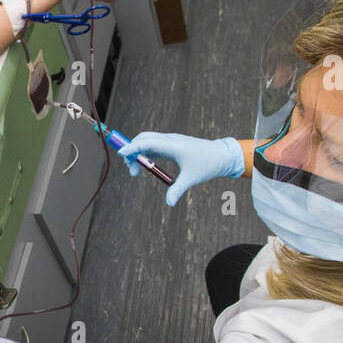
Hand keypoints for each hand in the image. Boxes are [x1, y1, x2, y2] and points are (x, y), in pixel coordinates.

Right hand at [117, 133, 244, 206]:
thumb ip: (177, 190)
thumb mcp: (191, 178)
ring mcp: (171, 141)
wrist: (221, 155)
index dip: (132, 147)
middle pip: (143, 138)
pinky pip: (154, 146)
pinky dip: (145, 154)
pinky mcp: (172, 145)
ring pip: (148, 142)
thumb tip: (169, 203)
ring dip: (138, 153)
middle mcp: (170, 140)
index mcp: (173, 145)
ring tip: (135, 172)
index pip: (147, 142)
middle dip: (132, 151)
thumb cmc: (207, 165)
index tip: (121, 154)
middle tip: (130, 170)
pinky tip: (144, 166)